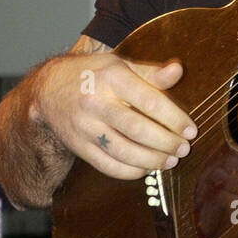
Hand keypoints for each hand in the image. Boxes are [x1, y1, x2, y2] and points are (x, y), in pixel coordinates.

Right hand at [34, 51, 196, 179]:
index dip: (174, 119)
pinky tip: (145, 169)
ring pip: (123, 151)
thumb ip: (150, 72)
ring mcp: (85, 126)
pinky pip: (107, 165)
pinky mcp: (78, 146)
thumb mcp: (120, 65)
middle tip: (183, 149)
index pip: (150, 101)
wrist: (47, 90)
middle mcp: (96, 102)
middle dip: (166, 143)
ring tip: (170, 161)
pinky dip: (130, 171)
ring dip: (151, 160)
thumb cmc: (93, 75)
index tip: (190, 130)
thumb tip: (178, 71)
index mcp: (112, 77)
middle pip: (137, 129)